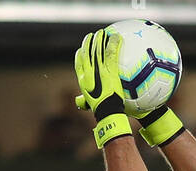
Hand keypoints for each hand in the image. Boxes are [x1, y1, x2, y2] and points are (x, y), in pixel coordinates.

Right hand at [73, 29, 132, 148]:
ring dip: (100, 38)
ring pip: (97, 49)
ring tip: (103, 33)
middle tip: (93, 35)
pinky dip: (113, 43)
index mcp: (82, 80)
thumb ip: (85, 101)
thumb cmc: (102, 112)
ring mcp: (98, 70)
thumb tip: (79, 103)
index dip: (80, 54)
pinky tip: (116, 36)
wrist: (107, 113)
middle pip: (86, 52)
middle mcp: (88, 73)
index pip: (78, 63)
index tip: (82, 49)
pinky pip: (111, 52)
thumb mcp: (90, 105)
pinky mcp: (108, 69)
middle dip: (89, 42)